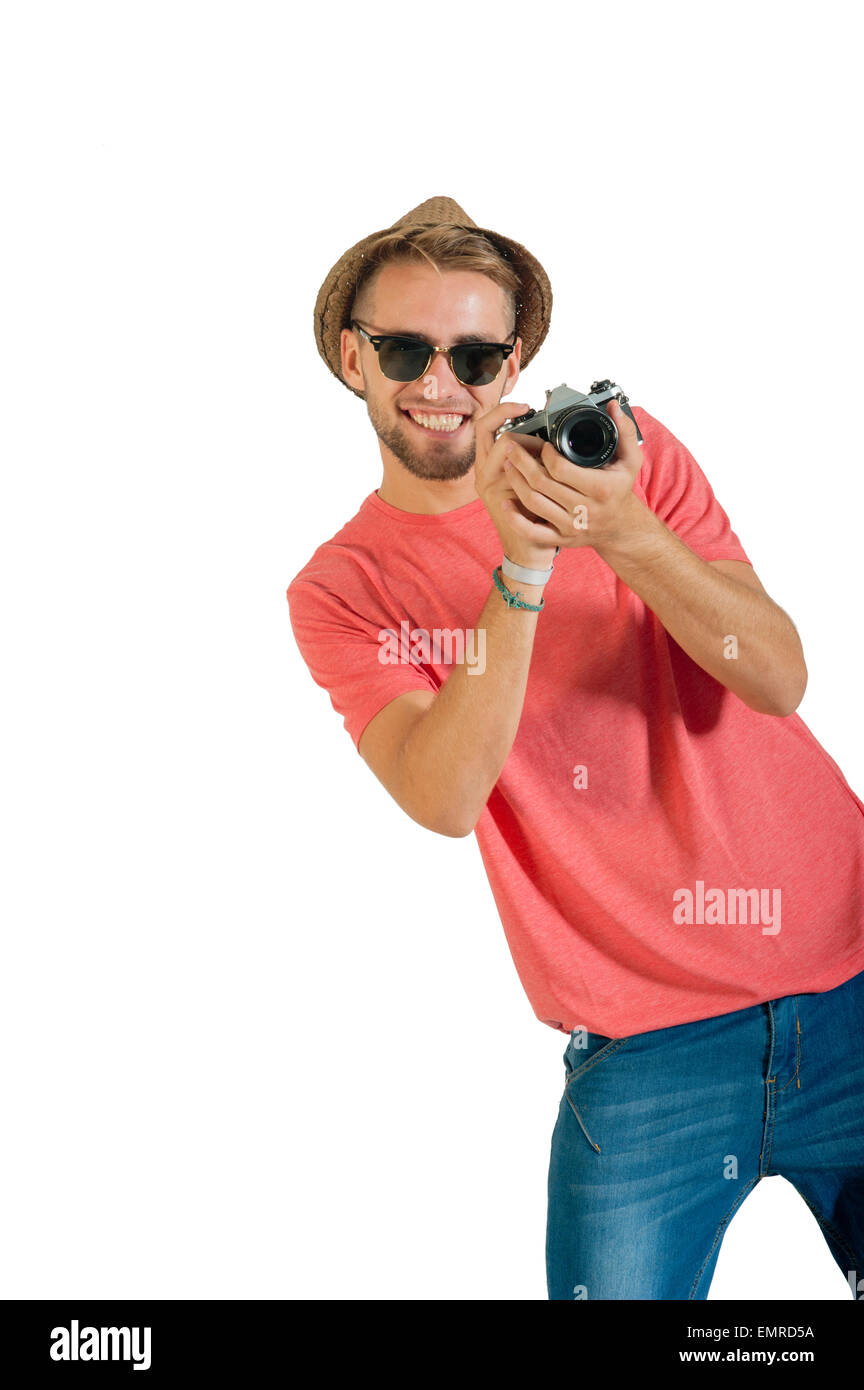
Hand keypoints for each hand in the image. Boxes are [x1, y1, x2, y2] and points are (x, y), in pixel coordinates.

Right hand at [472, 400, 566, 568]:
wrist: (530, 546)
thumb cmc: (536, 512)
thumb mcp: (534, 478)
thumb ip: (535, 457)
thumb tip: (554, 435)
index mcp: (489, 460)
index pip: (486, 424)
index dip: (503, 410)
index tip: (526, 405)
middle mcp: (483, 469)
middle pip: (491, 431)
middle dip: (522, 431)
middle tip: (543, 445)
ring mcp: (486, 483)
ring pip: (503, 446)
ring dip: (527, 446)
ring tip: (544, 461)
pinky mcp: (495, 497)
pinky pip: (508, 471)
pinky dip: (528, 466)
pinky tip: (543, 471)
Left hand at [501, 399, 646, 554]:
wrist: (620, 527)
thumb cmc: (621, 490)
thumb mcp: (631, 461)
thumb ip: (625, 432)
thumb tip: (613, 407)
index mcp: (599, 488)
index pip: (561, 469)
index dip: (545, 454)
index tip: (542, 445)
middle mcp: (583, 509)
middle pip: (542, 484)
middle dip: (522, 462)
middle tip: (511, 447)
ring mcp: (570, 526)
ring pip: (533, 503)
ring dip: (516, 481)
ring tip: (508, 465)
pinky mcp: (560, 538)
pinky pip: (532, 531)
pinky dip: (515, 518)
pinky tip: (506, 503)